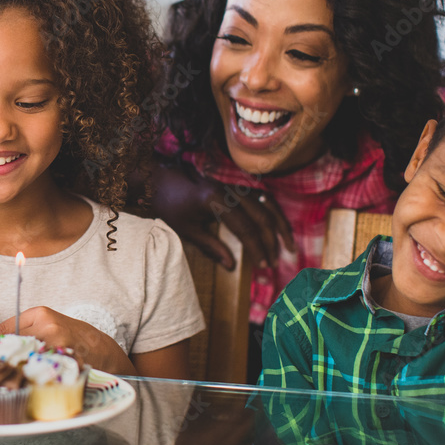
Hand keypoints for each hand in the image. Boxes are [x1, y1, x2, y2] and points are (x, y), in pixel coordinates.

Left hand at [0, 307, 134, 375]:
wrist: (97, 346)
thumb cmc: (67, 332)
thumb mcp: (45, 321)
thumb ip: (21, 326)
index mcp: (41, 314)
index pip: (6, 329)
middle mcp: (48, 328)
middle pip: (12, 345)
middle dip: (0, 357)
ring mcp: (56, 346)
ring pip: (22, 359)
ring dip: (11, 368)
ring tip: (2, 376)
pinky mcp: (62, 362)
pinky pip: (37, 371)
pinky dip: (28, 376)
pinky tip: (22, 381)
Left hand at [149, 164, 293, 270]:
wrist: (156, 178)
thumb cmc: (168, 204)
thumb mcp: (185, 229)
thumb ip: (211, 247)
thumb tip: (232, 266)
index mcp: (216, 200)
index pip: (246, 228)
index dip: (257, 248)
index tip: (264, 266)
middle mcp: (229, 188)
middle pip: (261, 216)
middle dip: (271, 241)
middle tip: (276, 262)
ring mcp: (234, 183)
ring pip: (267, 203)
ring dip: (280, 225)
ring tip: (289, 245)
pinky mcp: (234, 182)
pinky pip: (261, 196)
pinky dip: (272, 211)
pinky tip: (279, 226)